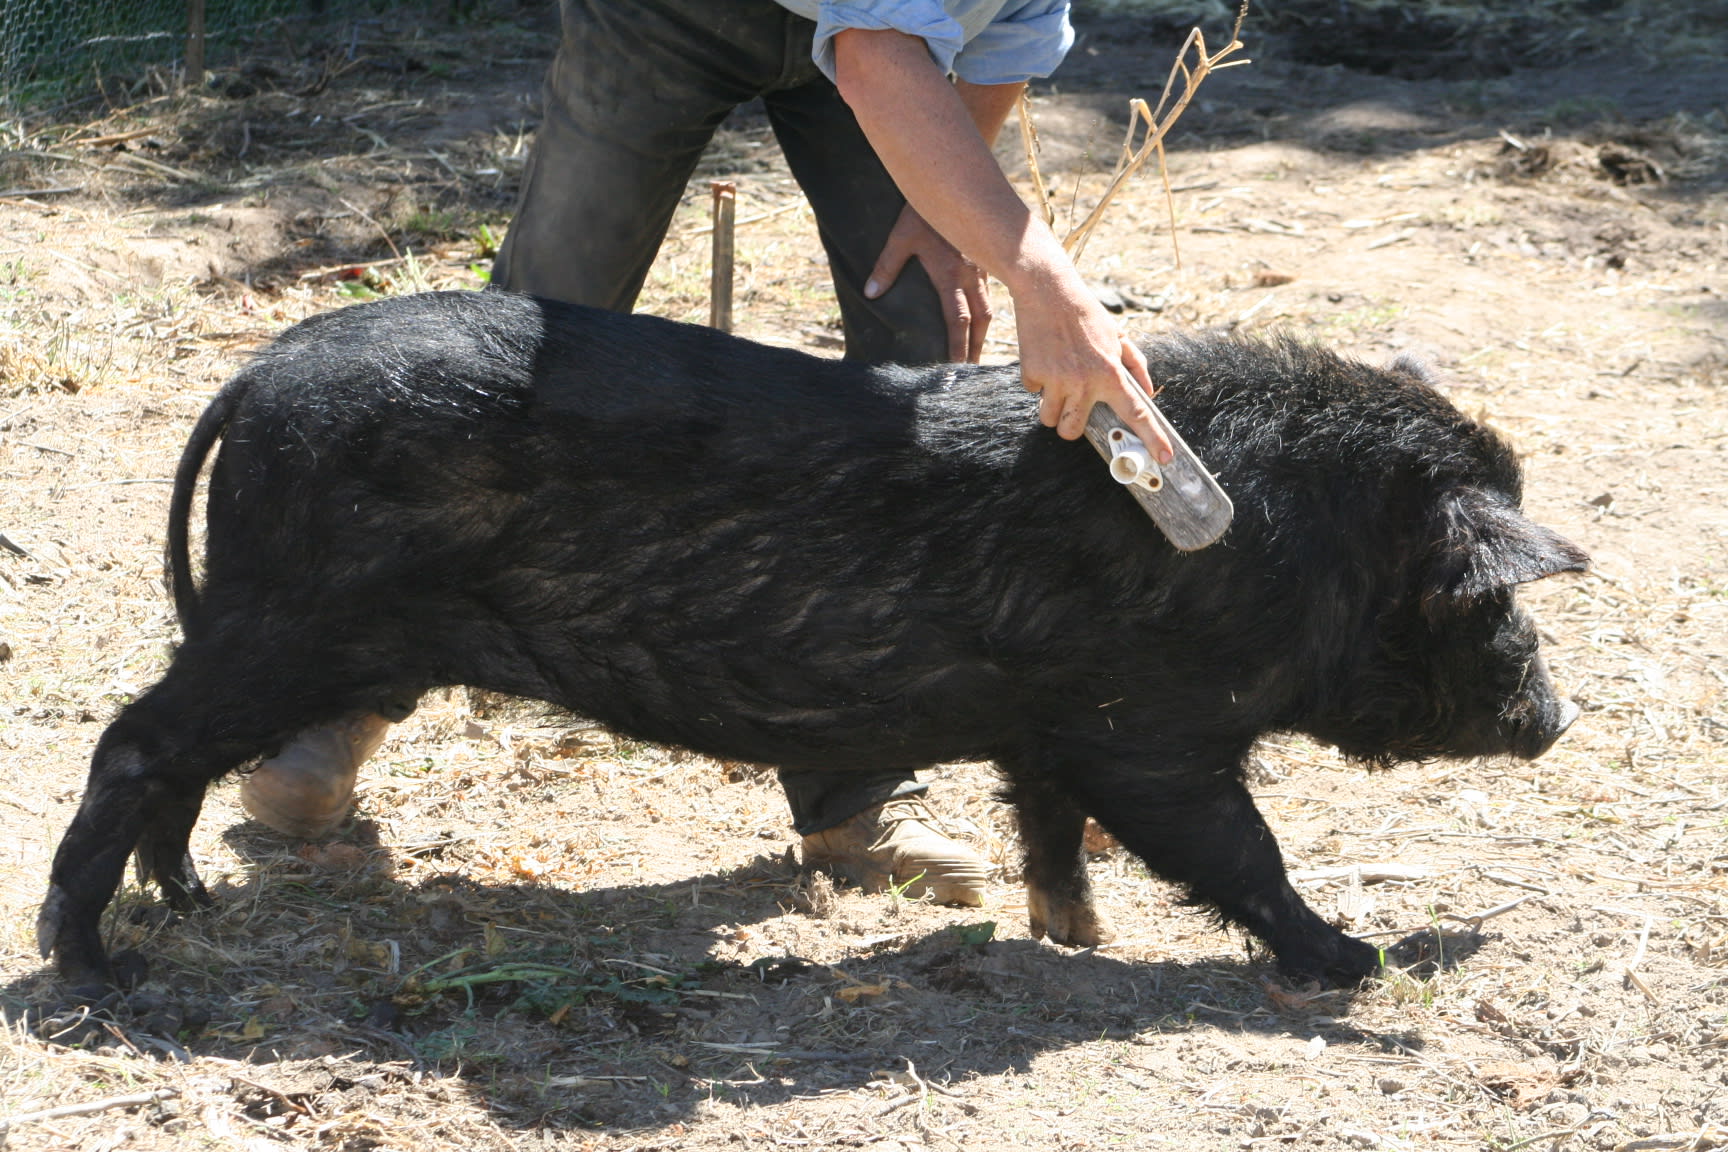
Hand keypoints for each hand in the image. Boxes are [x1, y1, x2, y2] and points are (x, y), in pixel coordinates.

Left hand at [865, 203, 992, 362]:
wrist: (953, 181)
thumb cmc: (921, 210)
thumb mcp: (900, 238)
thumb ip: (885, 268)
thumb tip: (870, 294)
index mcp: (951, 275)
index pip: (958, 321)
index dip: (958, 348)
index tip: (956, 370)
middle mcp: (971, 276)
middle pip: (980, 322)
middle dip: (975, 349)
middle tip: (970, 373)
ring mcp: (981, 269)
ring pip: (988, 309)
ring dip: (982, 335)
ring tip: (976, 355)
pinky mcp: (984, 262)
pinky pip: (988, 294)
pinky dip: (984, 313)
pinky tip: (980, 322)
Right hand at [1013, 271, 1172, 463]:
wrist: (1048, 292)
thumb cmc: (1086, 314)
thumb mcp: (1118, 336)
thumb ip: (1136, 366)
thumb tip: (1148, 393)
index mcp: (1111, 373)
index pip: (1136, 412)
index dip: (1152, 438)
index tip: (1164, 458)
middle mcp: (1085, 382)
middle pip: (1073, 432)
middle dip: (1070, 424)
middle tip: (1072, 404)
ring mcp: (1057, 381)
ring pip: (1050, 420)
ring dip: (1052, 407)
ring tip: (1056, 380)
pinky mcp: (1033, 374)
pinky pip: (1033, 394)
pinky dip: (1037, 382)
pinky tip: (1043, 359)